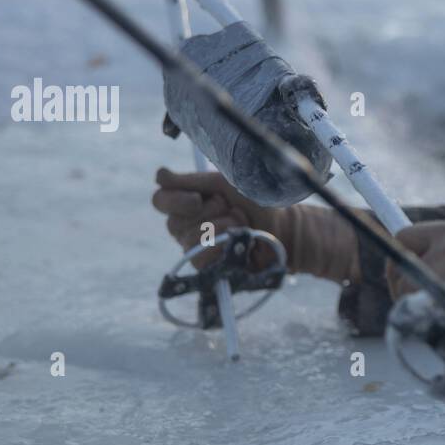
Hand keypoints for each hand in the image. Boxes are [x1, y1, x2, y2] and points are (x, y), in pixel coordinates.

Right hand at [153, 168, 367, 281]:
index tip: (198, 197)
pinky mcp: (208, 267)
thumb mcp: (224, 183)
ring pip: (190, 239)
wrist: (284, 227)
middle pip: (174, 222)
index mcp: (186, 203)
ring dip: (222, 227)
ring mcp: (195, 248)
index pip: (160, 200)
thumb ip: (192, 180)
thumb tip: (160, 176)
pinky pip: (201, 258)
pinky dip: (224, 245)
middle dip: (209, 212)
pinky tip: (239, 241)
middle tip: (231, 208)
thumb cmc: (257, 202)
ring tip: (241, 224)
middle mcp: (186, 226)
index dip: (175, 199)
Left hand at [386, 221, 444, 424]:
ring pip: (411, 297)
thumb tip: (406, 276)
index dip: (400, 264)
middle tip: (426, 316)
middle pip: (400, 269)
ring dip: (422, 317)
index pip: (405, 238)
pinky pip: (427, 319)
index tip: (404, 284)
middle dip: (405, 295)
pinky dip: (438, 333)